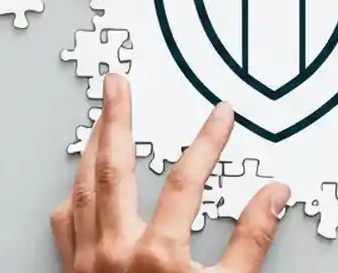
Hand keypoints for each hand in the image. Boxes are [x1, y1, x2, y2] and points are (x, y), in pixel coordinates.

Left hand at [51, 74, 290, 272]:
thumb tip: (274, 196)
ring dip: (90, 148)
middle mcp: (116, 252)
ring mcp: (88, 263)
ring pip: (81, 189)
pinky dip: (71, 196)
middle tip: (117, 83)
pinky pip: (63, 225)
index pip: (188, 179)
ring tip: (99, 116)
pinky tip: (77, 184)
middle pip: (114, 168)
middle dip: (117, 118)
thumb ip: (251, 242)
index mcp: (157, 254)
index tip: (222, 113)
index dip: (208, 141)